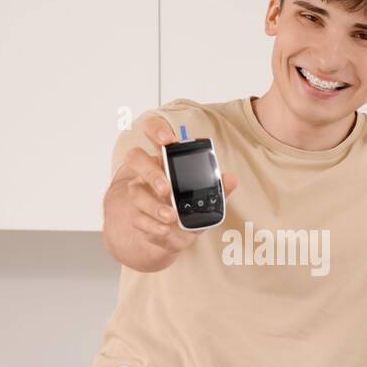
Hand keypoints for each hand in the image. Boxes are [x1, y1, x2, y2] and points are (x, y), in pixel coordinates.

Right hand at [103, 115, 238, 271]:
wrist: (171, 237)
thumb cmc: (187, 209)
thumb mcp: (205, 201)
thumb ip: (218, 189)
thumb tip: (230, 178)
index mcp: (167, 159)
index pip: (154, 132)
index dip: (156, 130)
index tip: (167, 139)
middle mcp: (148, 171)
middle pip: (135, 157)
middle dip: (150, 172)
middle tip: (166, 189)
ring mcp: (139, 192)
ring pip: (135, 190)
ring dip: (153, 205)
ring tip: (170, 217)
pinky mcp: (135, 213)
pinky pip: (137, 215)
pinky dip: (152, 224)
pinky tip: (164, 229)